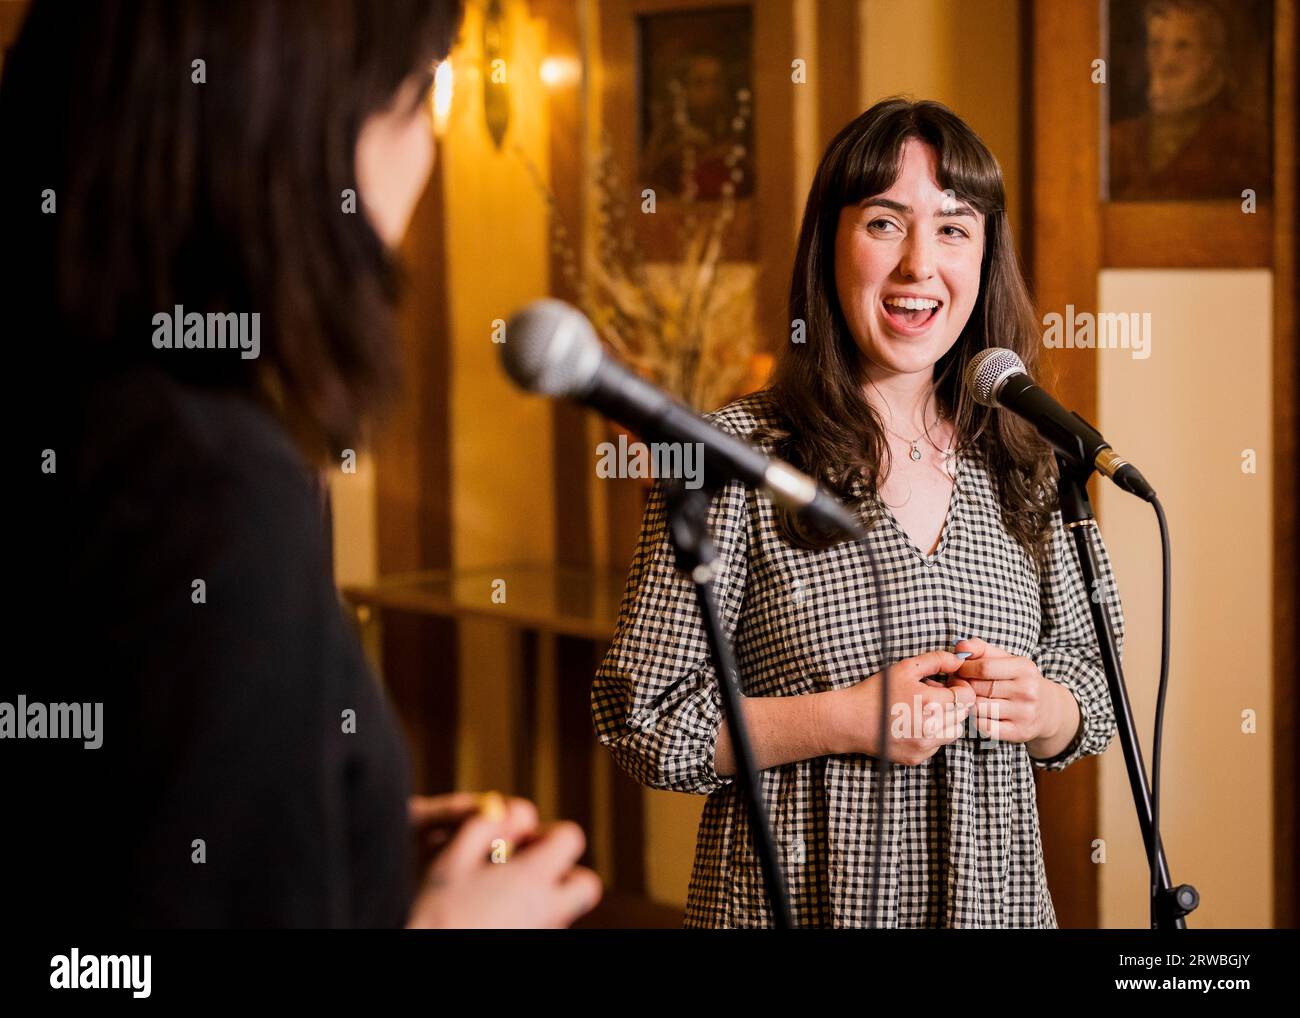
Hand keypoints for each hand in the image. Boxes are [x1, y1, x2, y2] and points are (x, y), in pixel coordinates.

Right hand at [405, 794, 601, 928]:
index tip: (521, 841)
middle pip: (586, 884)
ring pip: (563, 909)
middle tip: (527, 871)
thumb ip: (487, 825)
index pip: (572, 837)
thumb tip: (514, 811)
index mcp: (533, 877)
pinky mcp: (532, 947)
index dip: (548, 831)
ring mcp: (543, 933)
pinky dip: (528, 918)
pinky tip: (494, 918)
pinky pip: (543, 927)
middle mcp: (549, 909)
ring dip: (542, 896)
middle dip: (563, 872)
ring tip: (501, 898)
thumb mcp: (453, 857)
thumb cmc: (436, 911)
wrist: (426, 961)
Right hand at [828, 650, 974, 764]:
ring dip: (946, 721)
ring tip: (924, 711)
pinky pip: (937, 746)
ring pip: (953, 732)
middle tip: (932, 695)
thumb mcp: (905, 668)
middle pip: (962, 715)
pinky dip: (931, 735)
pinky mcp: (917, 758)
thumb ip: (936, 661)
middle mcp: (932, 728)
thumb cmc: (877, 692)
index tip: (949, 684)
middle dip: (953, 703)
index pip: (967, 697)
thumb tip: (959, 661)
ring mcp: (925, 747)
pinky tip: (912, 725)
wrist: (851, 720)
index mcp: (931, 703)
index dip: (960, 687)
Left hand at [952, 638, 1071, 748]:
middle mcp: (1027, 691)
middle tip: (957, 685)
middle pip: (978, 688)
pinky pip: (985, 727)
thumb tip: (960, 646)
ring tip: (966, 698)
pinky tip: (978, 714)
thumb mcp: (1006, 659)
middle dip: (961, 685)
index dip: (964, 668)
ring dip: (967, 703)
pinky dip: (976, 720)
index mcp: (1024, 668)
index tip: (958, 670)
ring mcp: (1024, 713)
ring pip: (979, 708)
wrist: (1049, 709)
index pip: (983, 667)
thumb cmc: (1018, 680)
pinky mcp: (1019, 732)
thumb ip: (981, 649)